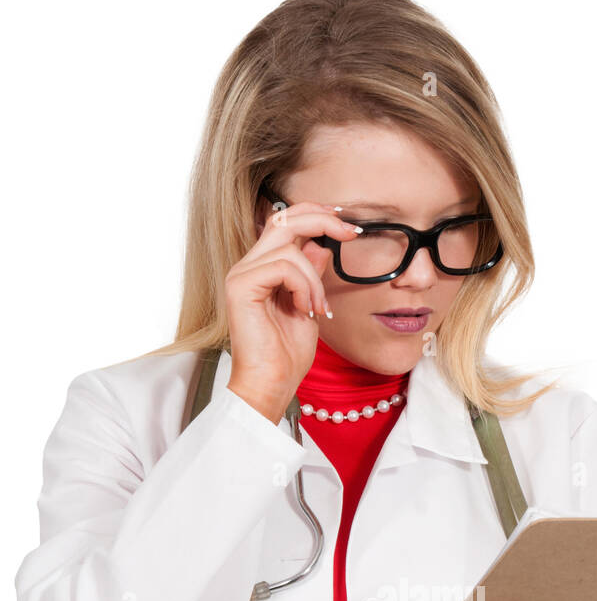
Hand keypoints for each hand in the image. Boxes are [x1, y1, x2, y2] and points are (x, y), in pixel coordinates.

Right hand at [224, 199, 361, 422]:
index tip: (347, 224)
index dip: (315, 214)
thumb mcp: (309, 307)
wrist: (272, 386)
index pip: (284, 223)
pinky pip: (283, 266)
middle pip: (283, 219)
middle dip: (322, 219)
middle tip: (351, 232)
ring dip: (315, 278)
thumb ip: (311, 276)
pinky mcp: (241, 286)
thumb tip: (321, 245)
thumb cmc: (287, 356)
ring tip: (318, 308)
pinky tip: (305, 310)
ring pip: (289, 247)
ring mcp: (241, 275)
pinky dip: (304, 286)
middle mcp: (247, 267)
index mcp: (261, 270)